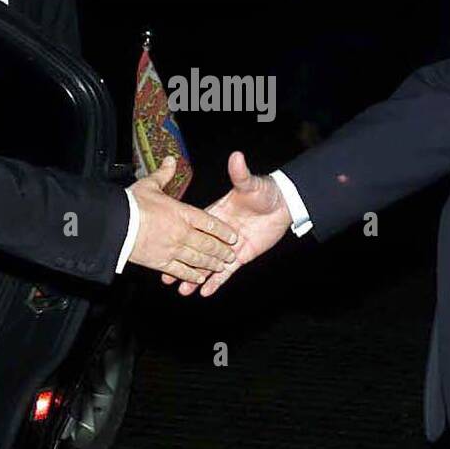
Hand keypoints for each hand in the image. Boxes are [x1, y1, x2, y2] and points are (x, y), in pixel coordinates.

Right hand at [128, 156, 239, 283]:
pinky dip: (192, 276)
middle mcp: (182, 232)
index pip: (210, 223)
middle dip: (222, 250)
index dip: (223, 231)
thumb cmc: (131, 204)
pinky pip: (181, 271)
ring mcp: (173, 249)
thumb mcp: (149, 185)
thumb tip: (171, 160)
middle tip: (230, 255)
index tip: (232, 236)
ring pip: (199, 259)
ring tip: (220, 267)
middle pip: (208, 244)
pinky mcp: (161, 262)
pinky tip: (199, 278)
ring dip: (212, 264)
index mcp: (182, 213)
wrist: (114, 225)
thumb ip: (163, 175)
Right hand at [164, 151, 291, 297]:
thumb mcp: (250, 183)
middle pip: (197, 250)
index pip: (195, 229)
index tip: (165, 246)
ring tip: (182, 291)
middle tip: (167, 278)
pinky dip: (217, 282)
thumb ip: (240, 174)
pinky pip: (227, 272)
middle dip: (183, 264)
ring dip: (196, 277)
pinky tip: (205, 292)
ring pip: (209, 265)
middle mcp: (219, 233)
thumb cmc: (264, 191)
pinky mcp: (241, 256)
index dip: (180, 238)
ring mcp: (229, 247)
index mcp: (214, 215)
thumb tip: (236, 156)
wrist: (284, 205)